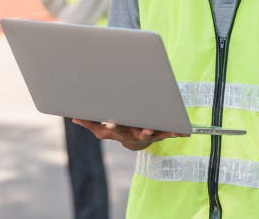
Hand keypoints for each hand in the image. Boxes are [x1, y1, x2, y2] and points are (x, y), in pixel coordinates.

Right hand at [72, 119, 187, 150]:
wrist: (135, 141)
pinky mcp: (159, 133)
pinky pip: (169, 134)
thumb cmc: (117, 130)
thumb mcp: (101, 129)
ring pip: (155, 134)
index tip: (110, 122)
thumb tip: (73, 118)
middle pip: (138, 133)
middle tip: (146, 130)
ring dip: (162, 133)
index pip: (115, 128)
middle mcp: (134, 133)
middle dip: (141, 132)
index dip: (113, 125)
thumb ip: (89, 123)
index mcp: (120, 131)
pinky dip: (177, 133)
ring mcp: (147, 134)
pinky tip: (185, 132)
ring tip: (171, 130)